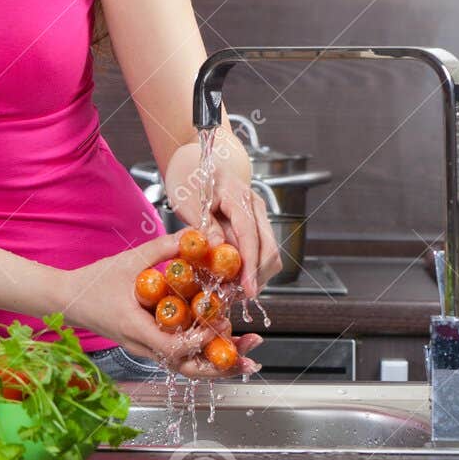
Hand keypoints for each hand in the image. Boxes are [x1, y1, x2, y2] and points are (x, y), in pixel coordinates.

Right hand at [60, 232, 263, 377]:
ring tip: (246, 355)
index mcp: (135, 328)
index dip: (199, 341)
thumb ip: (164, 248)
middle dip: (222, 365)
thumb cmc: (95, 281)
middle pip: (187, 368)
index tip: (219, 325)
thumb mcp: (129, 260)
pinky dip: (203, 356)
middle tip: (251, 355)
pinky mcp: (149, 347)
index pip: (172, 347)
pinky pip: (180, 358)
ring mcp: (146, 349)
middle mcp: (143, 346)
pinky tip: (222, 345)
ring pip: (186, 367)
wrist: (69, 299)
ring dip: (217, 364)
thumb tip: (197, 235)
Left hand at [162, 132, 281, 297]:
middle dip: (256, 275)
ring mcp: (258, 214)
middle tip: (234, 296)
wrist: (194, 163)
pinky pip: (260, 249)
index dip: (250, 265)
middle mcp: (255, 205)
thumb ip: (204, 225)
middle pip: (268, 247)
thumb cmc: (189, 179)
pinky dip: (251, 266)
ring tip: (231, 288)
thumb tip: (217, 249)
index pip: (250, 235)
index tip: (247, 288)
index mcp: (238, 195)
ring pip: (269, 252)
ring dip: (255, 273)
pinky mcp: (256, 224)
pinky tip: (233, 277)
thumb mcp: (189, 201)